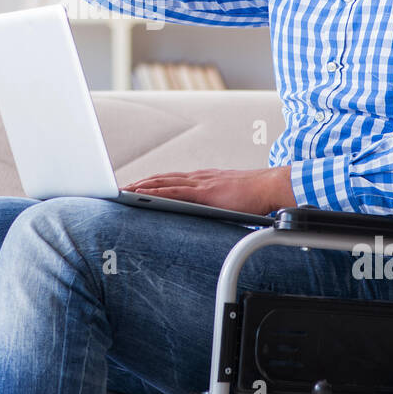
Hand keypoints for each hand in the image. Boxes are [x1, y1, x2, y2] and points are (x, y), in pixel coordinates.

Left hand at [122, 166, 293, 216]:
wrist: (271, 187)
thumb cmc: (256, 196)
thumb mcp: (232, 199)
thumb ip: (218, 204)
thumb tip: (213, 216)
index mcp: (206, 179)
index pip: (173, 180)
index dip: (154, 182)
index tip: (138, 186)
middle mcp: (200, 177)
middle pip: (163, 178)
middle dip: (140, 183)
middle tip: (121, 188)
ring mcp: (201, 182)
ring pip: (163, 182)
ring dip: (141, 186)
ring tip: (123, 191)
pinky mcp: (204, 191)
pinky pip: (174, 191)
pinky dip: (155, 191)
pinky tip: (142, 194)